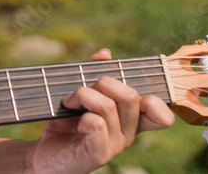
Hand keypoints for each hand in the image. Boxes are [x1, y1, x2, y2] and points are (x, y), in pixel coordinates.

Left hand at [31, 48, 174, 173]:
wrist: (45, 153)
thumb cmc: (65, 122)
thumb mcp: (79, 92)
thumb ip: (92, 72)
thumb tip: (106, 53)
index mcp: (130, 119)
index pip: (162, 114)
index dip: (156, 100)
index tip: (128, 86)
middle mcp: (128, 133)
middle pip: (131, 96)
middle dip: (102, 82)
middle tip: (81, 90)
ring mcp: (115, 145)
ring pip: (108, 107)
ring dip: (83, 95)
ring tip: (69, 102)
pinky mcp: (99, 154)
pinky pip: (96, 124)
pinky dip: (81, 115)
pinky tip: (72, 122)